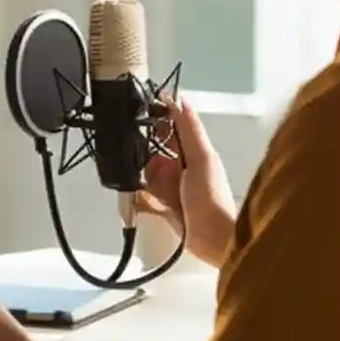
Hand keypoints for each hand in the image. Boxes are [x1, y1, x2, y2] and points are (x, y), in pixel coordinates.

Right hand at [137, 95, 237, 266]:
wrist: (215, 241)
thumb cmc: (212, 198)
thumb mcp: (202, 158)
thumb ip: (190, 130)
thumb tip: (178, 99)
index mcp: (192, 151)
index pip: (170, 126)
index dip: (155, 116)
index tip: (135, 107)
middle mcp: (180, 166)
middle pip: (152, 149)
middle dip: (139, 147)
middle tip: (123, 145)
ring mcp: (170, 186)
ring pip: (144, 172)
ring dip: (135, 172)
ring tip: (128, 173)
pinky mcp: (162, 206)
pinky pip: (143, 196)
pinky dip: (136, 196)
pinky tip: (131, 195)